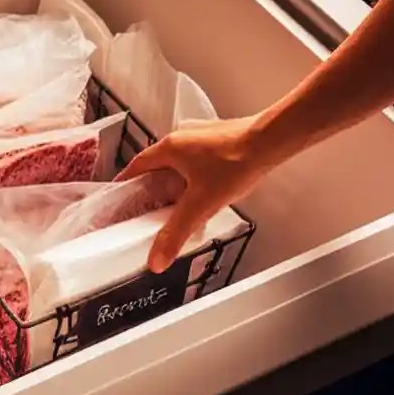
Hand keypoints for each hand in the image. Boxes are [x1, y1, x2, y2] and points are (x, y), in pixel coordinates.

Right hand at [114, 116, 272, 272]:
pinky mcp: (220, 136)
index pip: (136, 166)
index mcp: (168, 148)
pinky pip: (197, 155)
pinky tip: (205, 185)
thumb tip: (156, 261)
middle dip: (152, 184)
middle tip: (150, 205)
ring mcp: (202, 133)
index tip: (121, 197)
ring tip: (178, 199)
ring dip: (174, 176)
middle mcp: (181, 136)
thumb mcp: (200, 205)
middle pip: (157, 163)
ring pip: (178, 159)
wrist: (272, 139)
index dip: (127, 182)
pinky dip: (194, 171)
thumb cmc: (235, 164)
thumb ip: (175, 233)